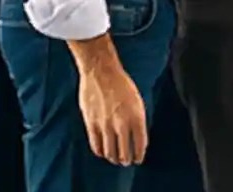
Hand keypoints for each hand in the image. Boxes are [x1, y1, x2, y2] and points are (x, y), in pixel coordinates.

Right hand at [70, 37, 148, 165]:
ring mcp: (105, 125)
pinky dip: (100, 152)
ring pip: (110, 152)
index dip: (139, 155)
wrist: (101, 70)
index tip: (138, 159)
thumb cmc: (121, 83)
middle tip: (126, 161)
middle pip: (125, 153)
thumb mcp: (137, 101)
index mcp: (137, 117)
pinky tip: (102, 152)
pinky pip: (96, 145)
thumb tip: (136, 138)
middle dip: (126, 160)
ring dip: (113, 158)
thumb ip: (137, 120)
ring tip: (115, 159)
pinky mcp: (91, 124)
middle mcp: (122, 123)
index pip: (140, 145)